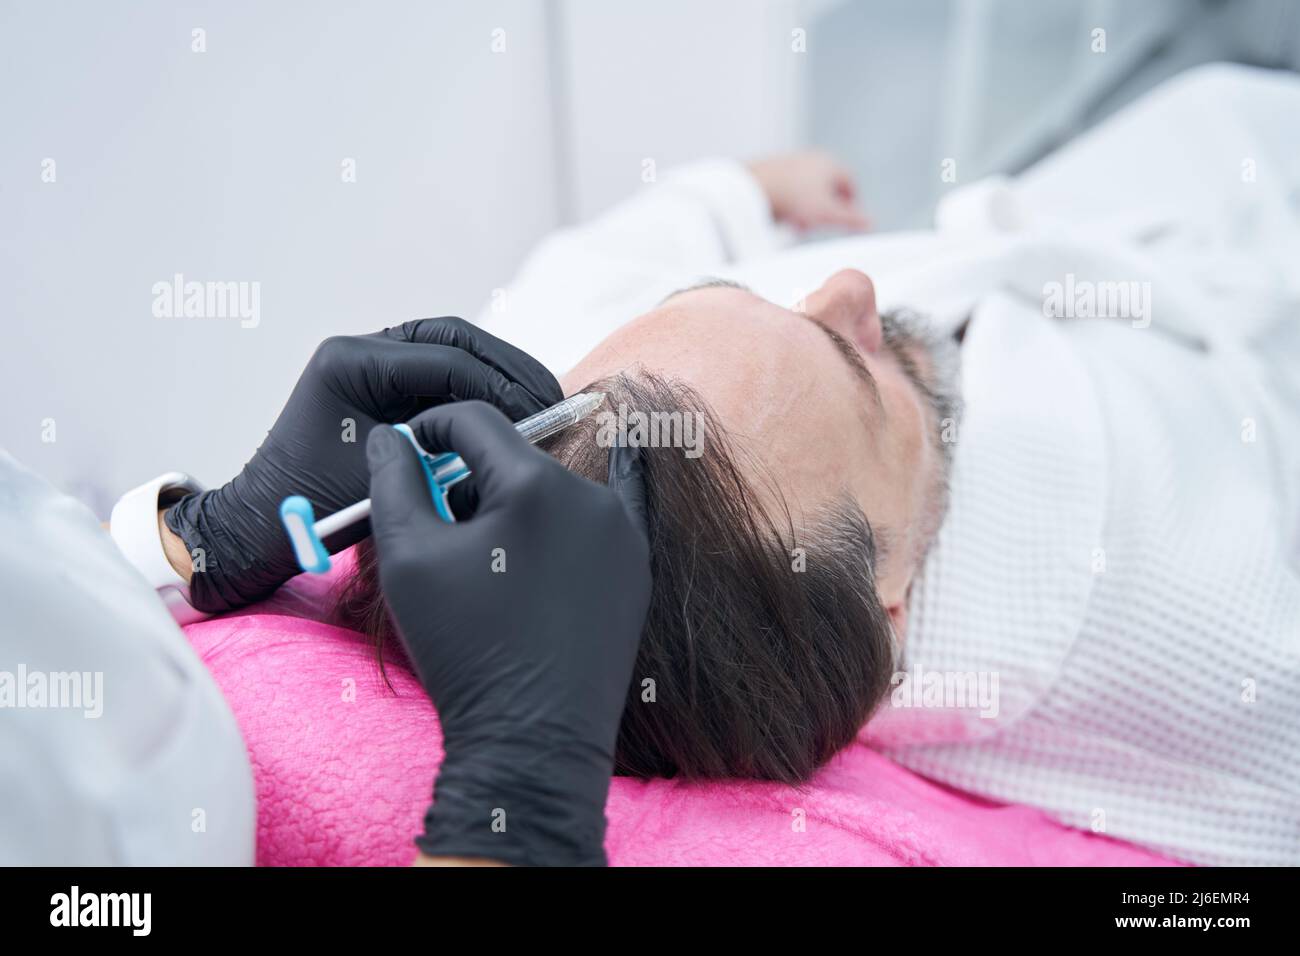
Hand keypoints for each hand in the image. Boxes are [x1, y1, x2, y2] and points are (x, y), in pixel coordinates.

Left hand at [164, 317, 562, 610]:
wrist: (267, 522)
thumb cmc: (314, 507)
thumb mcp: (385, 477)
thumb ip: (443, 447)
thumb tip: (510, 432)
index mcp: (351, 362)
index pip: (445, 361)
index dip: (499, 387)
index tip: (538, 414)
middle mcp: (360, 349)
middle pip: (454, 338)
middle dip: (508, 367)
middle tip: (550, 396)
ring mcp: (373, 361)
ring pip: (454, 347)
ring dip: (500, 370)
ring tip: (542, 398)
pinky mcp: (386, 381)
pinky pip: (444, 369)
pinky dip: (482, 384)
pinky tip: (514, 408)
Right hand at [365, 402, 650, 865]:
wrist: (533, 738)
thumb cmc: (466, 650)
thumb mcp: (409, 557)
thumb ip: (394, 479)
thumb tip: (391, 435)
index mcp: (534, 485)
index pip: (475, 421)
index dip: (432, 426)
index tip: (409, 447)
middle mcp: (591, 496)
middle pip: (515, 457)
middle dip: (472, 477)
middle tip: (440, 525)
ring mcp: (622, 531)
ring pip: (553, 488)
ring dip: (516, 503)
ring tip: (486, 563)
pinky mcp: (636, 564)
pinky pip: (607, 512)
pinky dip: (583, 500)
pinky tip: (605, 463)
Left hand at [748, 150, 870, 232]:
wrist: (751, 186)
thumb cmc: (792, 198)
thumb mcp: (826, 213)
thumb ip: (850, 219)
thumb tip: (872, 223)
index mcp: (829, 163)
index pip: (848, 181)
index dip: (851, 200)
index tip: (848, 216)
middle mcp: (810, 157)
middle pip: (826, 182)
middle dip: (827, 204)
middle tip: (823, 222)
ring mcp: (789, 160)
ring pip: (805, 185)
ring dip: (807, 204)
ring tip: (799, 224)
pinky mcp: (769, 168)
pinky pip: (786, 186)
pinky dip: (789, 201)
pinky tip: (779, 216)